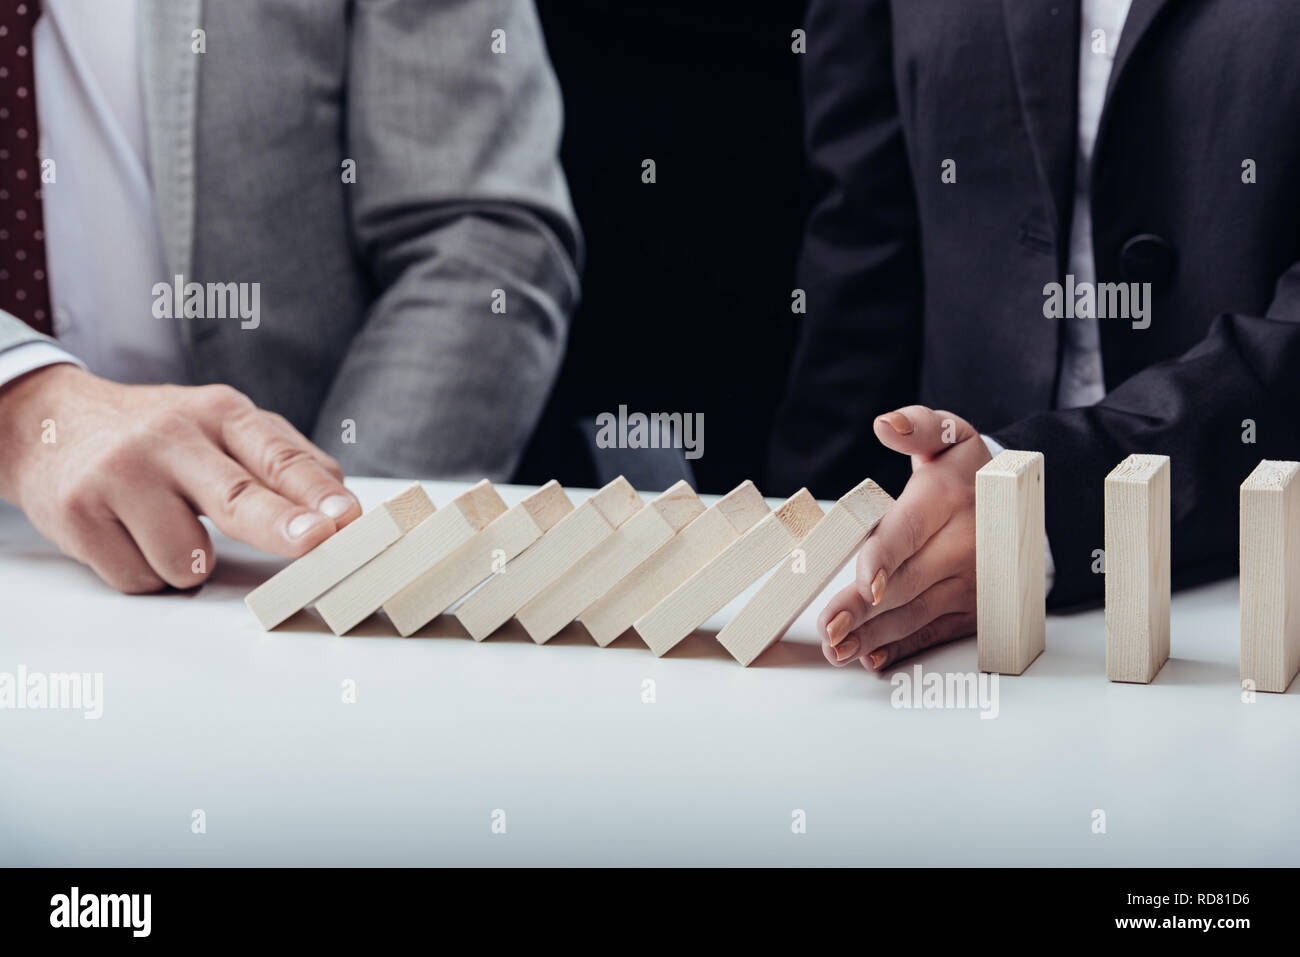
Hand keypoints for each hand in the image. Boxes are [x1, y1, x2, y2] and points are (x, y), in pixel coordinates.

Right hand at [0, 364, 360, 592]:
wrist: (52, 424)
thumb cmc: (158, 436)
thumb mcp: (222, 426)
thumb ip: (282, 458)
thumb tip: (339, 501)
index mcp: (219, 413)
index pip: (278, 457)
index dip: (315, 493)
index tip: (345, 518)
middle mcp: (169, 437)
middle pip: (237, 498)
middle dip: (282, 526)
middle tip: (316, 542)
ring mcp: (119, 474)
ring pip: (188, 560)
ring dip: (191, 564)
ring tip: (165, 525)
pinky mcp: (77, 513)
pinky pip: (141, 579)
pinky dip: (146, 572)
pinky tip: (128, 533)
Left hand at [818, 405, 989, 670]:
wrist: (1023, 506)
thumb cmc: (969, 471)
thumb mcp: (950, 435)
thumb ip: (918, 427)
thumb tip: (886, 424)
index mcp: (950, 500)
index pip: (911, 531)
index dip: (886, 558)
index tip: (866, 583)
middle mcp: (965, 547)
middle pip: (906, 583)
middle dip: (863, 609)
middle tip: (828, 628)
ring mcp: (971, 584)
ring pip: (916, 615)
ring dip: (874, 636)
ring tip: (836, 649)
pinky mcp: (974, 611)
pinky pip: (934, 634)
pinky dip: (901, 648)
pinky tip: (871, 658)